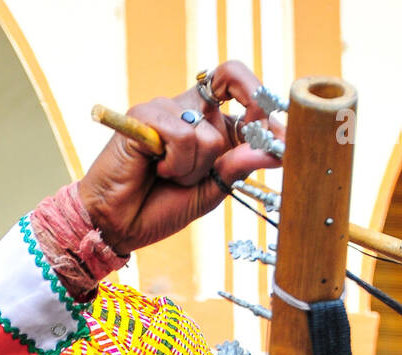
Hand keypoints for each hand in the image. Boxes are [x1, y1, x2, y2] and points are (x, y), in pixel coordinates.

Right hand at [78, 60, 283, 254]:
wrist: (117, 225)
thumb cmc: (157, 209)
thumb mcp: (209, 191)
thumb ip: (237, 167)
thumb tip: (273, 149)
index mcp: (207, 127)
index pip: (242, 93)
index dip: (267, 104)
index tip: (284, 134)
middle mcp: (189, 112)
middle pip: (232, 82)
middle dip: (249, 110)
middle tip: (252, 144)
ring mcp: (167, 110)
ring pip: (209, 131)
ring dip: (196, 167)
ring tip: (169, 177)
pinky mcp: (145, 115)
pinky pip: (183, 136)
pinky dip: (176, 163)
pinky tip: (156, 170)